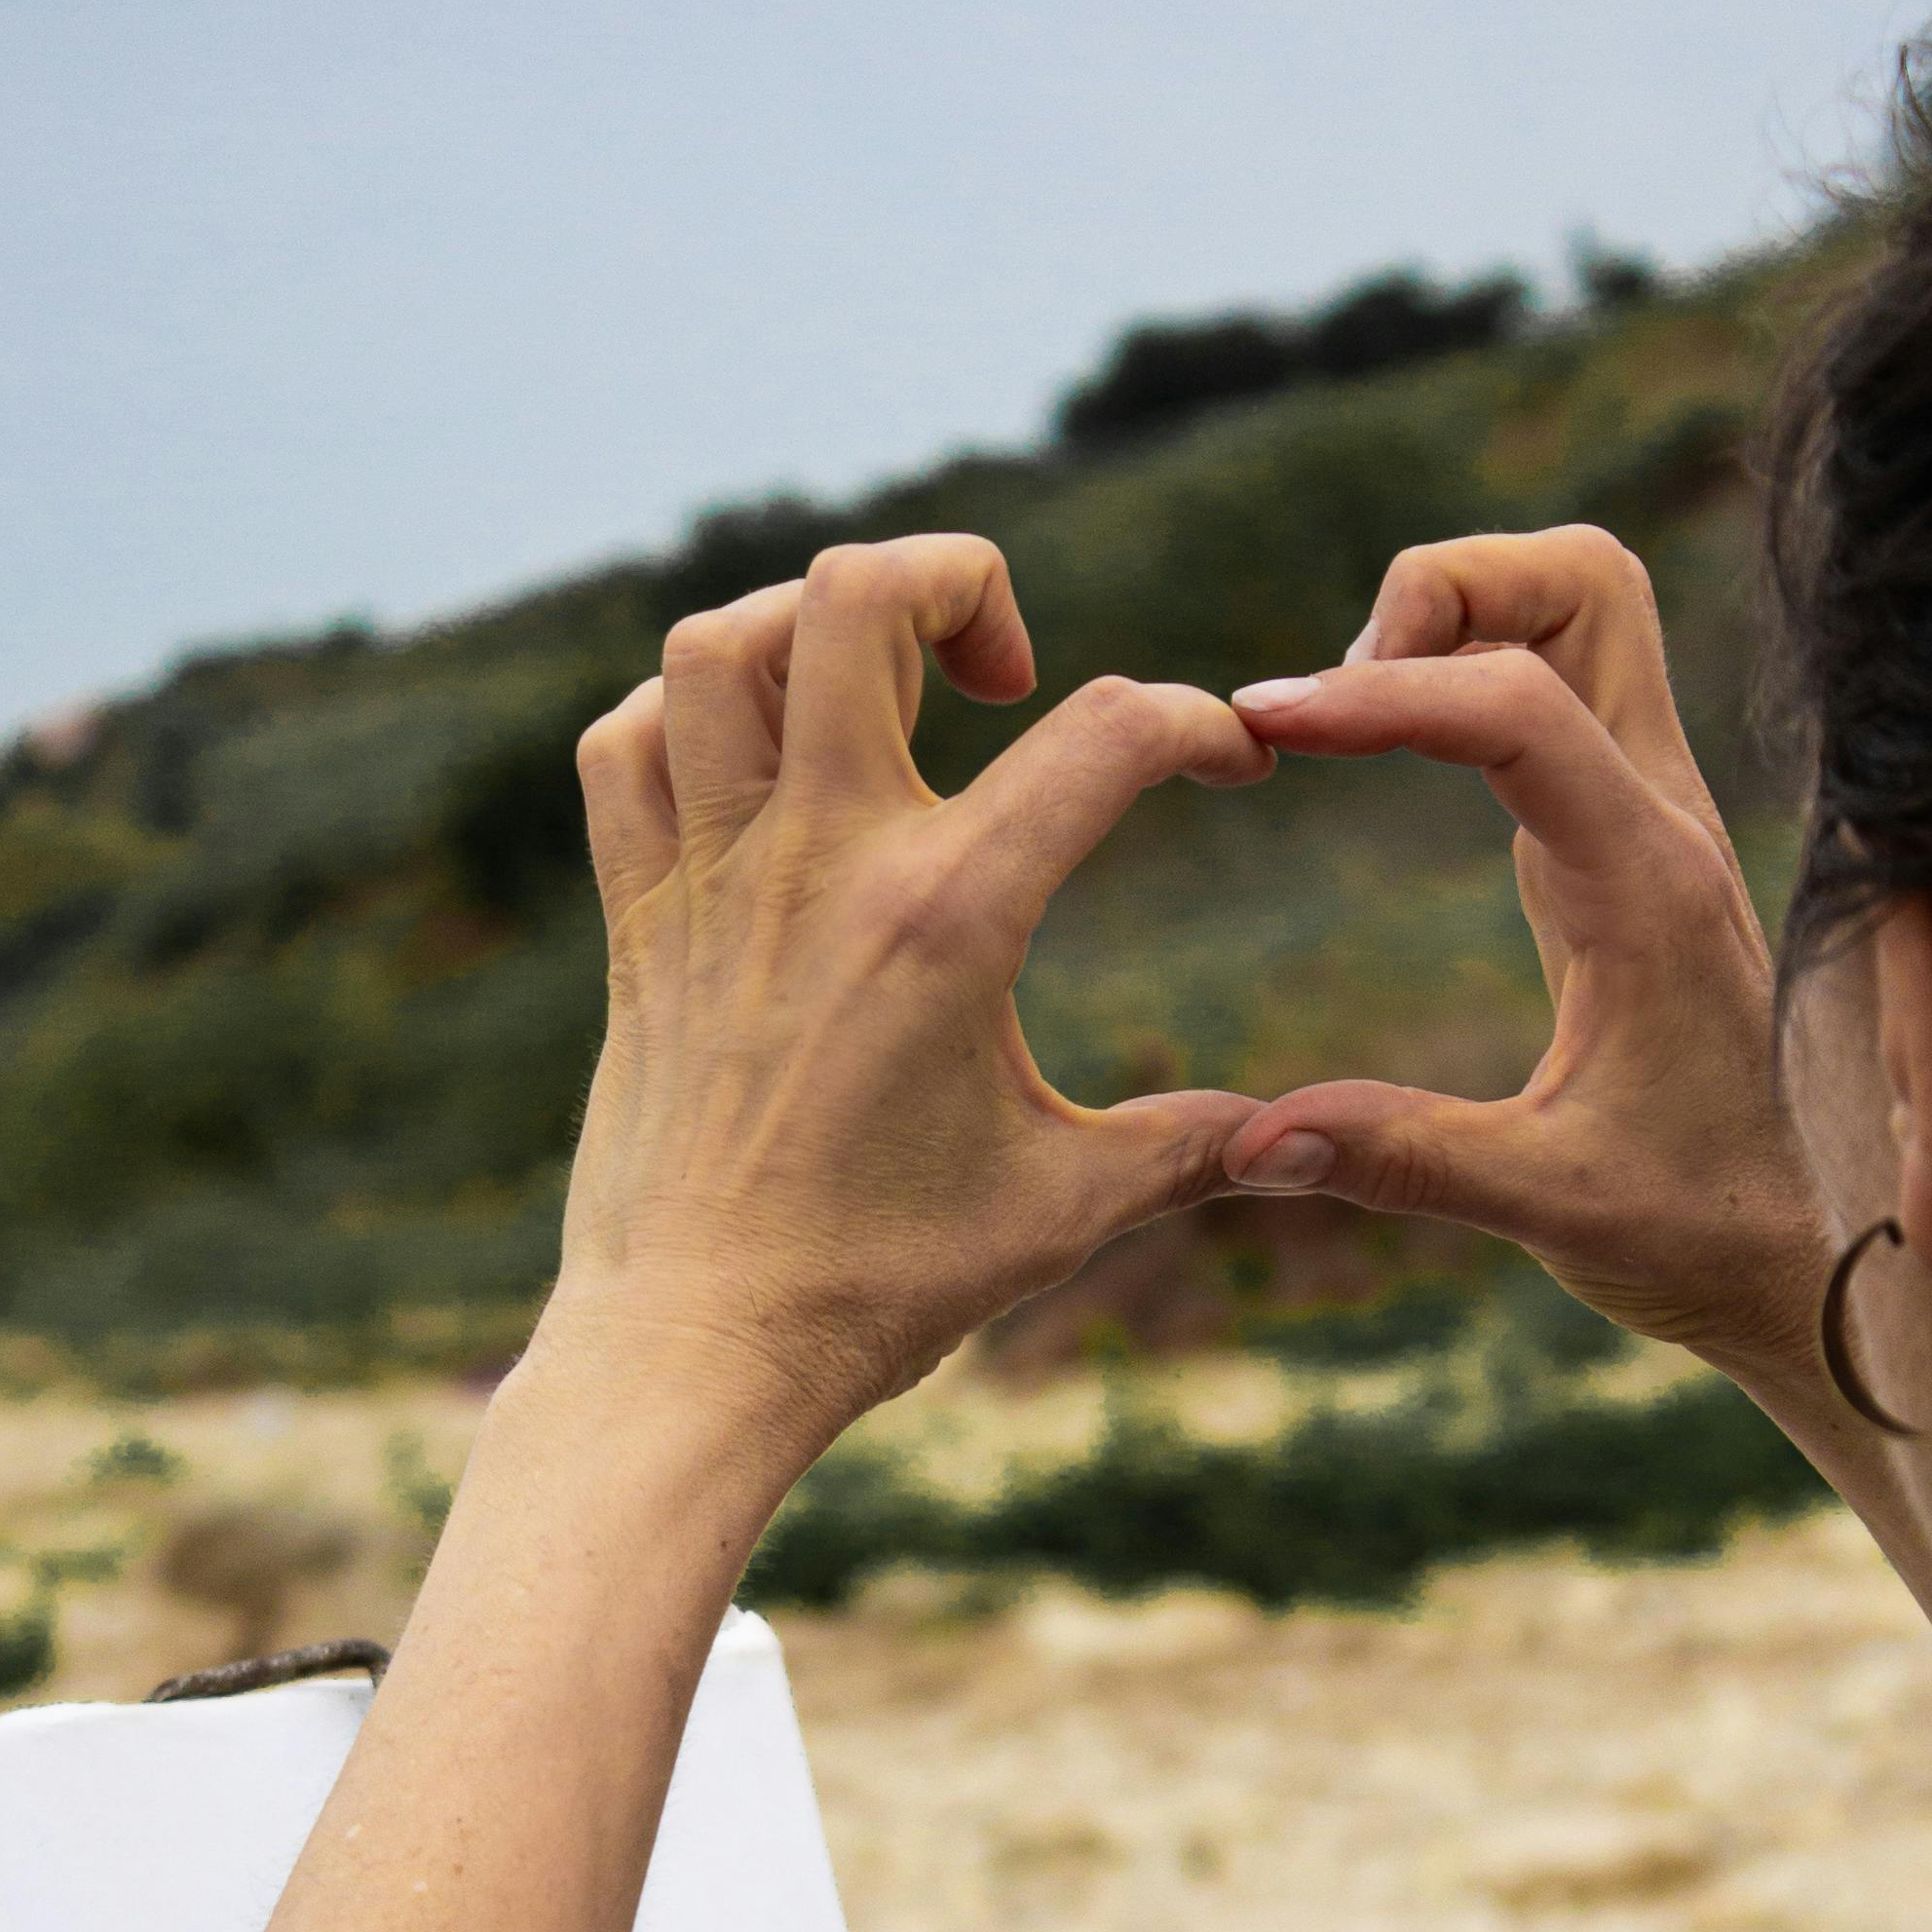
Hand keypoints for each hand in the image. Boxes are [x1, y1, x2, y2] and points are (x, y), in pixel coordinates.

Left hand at [554, 534, 1271, 1451]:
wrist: (695, 1352)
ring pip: (721, 648)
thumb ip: (1190, 1144)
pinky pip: (626, 749)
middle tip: (1004, 669)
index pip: (1103, 736)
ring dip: (809, 631)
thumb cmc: (881, 1287)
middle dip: (955, 579)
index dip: (1194, 723)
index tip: (1222, 766)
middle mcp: (820, 865)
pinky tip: (758, 773)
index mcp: (949, 918)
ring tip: (877, 696)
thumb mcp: (1065, 1205)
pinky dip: (687, 722)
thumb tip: (1305, 1139)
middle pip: (857, 595)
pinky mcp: (639, 920)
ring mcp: (712, 881)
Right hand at [1220, 527, 1827, 1389]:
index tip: (1262, 723)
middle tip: (1334, 701)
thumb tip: (1244, 1148)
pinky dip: (1465, 673)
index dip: (1381, 689)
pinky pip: (1556, 686)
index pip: (1518, 705)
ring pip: (1581, 606)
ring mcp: (1653, 812)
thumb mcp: (1547, 1207)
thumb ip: (1401, 1160)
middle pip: (1583, 579)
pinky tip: (1386, 757)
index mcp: (1648, 884)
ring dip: (1459, 613)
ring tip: (1353, 717)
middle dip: (1441, 588)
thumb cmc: (1696, 1231)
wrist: (1809, 1251)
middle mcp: (1665, 817)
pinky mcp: (1626, 834)